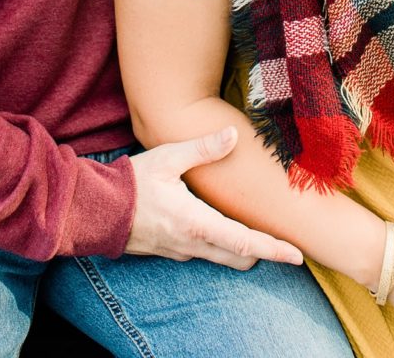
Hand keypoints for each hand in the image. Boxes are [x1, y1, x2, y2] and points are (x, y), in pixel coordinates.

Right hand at [125, 126, 302, 267]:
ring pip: (223, 258)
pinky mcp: (171, 251)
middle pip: (240, 257)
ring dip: (242, 248)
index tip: (298, 256)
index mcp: (196, 223)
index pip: (244, 243)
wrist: (95, 210)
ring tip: (261, 234)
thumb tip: (233, 135)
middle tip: (285, 242)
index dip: (274, 250)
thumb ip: (203, 149)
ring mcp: (181, 252)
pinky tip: (223, 227)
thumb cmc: (132, 183)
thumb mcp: (168, 157)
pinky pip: (205, 253)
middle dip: (264, 251)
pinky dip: (221, 245)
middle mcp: (192, 244)